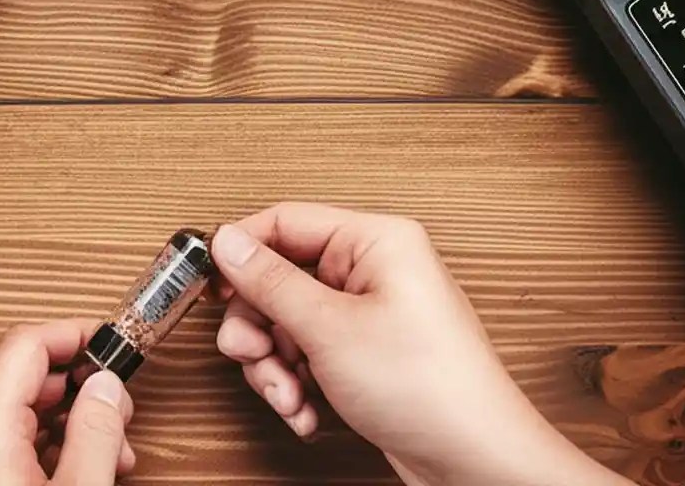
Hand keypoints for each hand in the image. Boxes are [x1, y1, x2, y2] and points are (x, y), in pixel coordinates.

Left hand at [0, 319, 135, 485]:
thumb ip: (96, 435)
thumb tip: (105, 389)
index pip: (26, 344)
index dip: (76, 334)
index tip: (112, 341)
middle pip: (26, 379)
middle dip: (81, 391)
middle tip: (119, 418)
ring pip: (18, 412)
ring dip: (66, 424)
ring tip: (105, 457)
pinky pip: (3, 442)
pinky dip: (42, 447)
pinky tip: (74, 467)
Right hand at [211, 203, 630, 485]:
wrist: (474, 462)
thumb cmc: (429, 388)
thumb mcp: (329, 328)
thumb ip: (270, 281)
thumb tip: (227, 241)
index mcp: (376, 241)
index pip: (286, 222)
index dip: (242, 252)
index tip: (210, 285)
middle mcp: (374, 271)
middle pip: (281, 279)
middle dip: (259, 326)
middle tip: (251, 354)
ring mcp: (370, 314)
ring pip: (288, 324)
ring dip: (276, 365)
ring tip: (289, 395)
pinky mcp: (366, 353)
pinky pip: (309, 354)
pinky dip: (298, 384)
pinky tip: (307, 412)